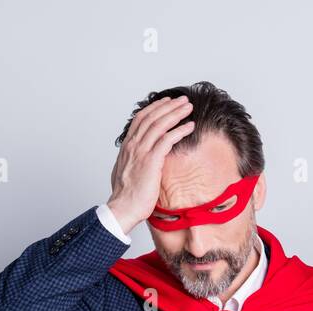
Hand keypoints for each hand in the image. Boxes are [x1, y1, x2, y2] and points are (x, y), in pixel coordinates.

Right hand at [107, 95, 196, 231]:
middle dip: (169, 106)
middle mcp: (133, 145)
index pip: (141, 120)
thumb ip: (133, 163)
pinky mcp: (151, 161)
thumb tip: (137, 162)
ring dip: (176, 113)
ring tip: (188, 107)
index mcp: (127, 147)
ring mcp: (141, 152)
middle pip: (152, 117)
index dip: (155, 109)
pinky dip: (180, 130)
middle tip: (182, 100)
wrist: (123, 208)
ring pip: (160, 124)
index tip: (166, 102)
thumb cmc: (126, 197)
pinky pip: (167, 139)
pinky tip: (190, 126)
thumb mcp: (126, 173)